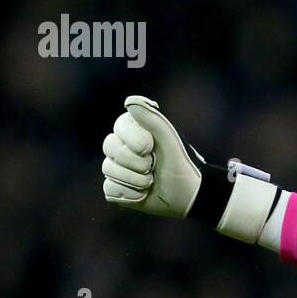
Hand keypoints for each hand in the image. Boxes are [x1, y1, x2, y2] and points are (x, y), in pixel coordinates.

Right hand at [101, 95, 203, 217]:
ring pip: (108, 170)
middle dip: (135, 161)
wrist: (188, 196)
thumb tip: (130, 101)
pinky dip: (130, 195)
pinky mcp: (116, 189)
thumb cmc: (181, 164)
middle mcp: (123, 148)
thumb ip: (152, 119)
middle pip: (109, 147)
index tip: (151, 148)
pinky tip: (143, 193)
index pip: (119, 126)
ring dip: (135, 179)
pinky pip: (110, 190)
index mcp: (135, 131)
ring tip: (151, 181)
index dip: (133, 140)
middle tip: (153, 166)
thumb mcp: (169, 140)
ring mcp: (117, 168)